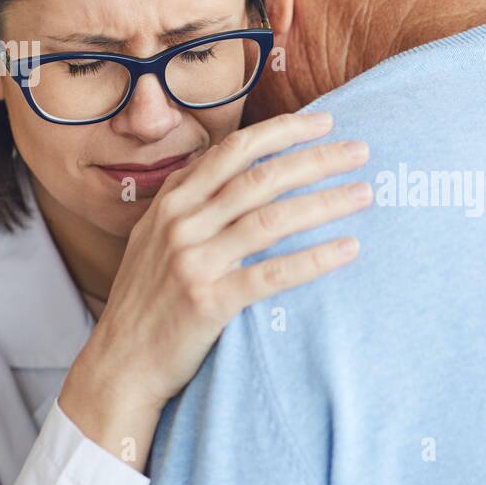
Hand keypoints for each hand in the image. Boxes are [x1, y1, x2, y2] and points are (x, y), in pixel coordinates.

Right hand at [60, 112, 370, 460]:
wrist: (120, 363)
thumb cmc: (147, 300)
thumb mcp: (154, 237)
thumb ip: (190, 199)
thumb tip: (229, 159)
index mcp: (173, 202)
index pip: (235, 150)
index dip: (283, 130)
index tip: (324, 121)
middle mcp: (182, 224)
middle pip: (261, 177)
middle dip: (316, 158)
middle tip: (361, 151)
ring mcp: (194, 262)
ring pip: (272, 219)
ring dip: (325, 202)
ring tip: (364, 194)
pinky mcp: (209, 302)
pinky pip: (272, 274)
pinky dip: (315, 259)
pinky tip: (348, 250)